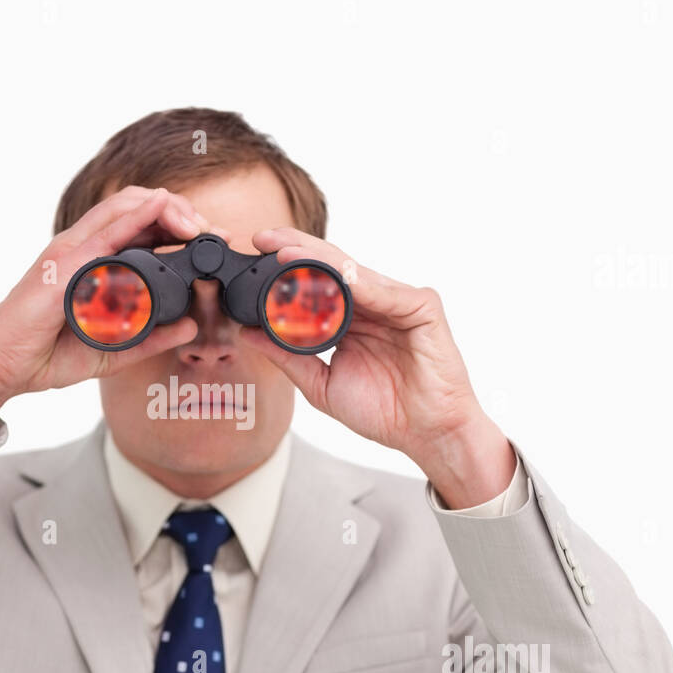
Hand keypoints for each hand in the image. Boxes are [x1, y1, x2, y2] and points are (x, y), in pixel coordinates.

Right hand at [0, 187, 225, 435]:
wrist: (0, 369)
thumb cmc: (44, 355)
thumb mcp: (112, 349)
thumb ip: (151, 338)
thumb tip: (191, 327)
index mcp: (91, 262)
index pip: (139, 223)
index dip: (178, 222)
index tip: (210, 240)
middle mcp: (80, 248)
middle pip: (136, 204)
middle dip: (180, 209)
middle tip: (211, 232)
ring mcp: (70, 252)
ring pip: (123, 207)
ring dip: (166, 207)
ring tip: (197, 226)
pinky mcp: (62, 267)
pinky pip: (104, 234)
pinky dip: (136, 218)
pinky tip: (162, 214)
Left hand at [237, 227, 516, 508]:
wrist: (426, 434)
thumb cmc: (384, 411)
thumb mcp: (320, 385)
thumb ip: (287, 357)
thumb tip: (247, 334)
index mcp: (351, 318)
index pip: (316, 281)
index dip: (287, 266)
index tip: (255, 253)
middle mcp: (374, 303)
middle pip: (332, 265)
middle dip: (297, 249)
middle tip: (264, 238)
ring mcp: (399, 301)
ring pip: (355, 272)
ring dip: (321, 261)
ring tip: (286, 253)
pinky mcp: (423, 307)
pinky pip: (387, 292)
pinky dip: (361, 285)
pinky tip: (337, 277)